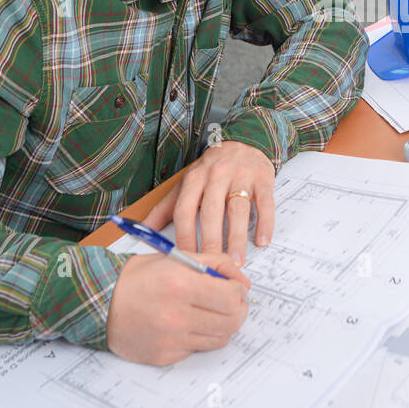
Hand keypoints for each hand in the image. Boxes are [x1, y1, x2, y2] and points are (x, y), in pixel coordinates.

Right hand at [106, 251, 250, 365]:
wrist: (101, 302)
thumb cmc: (140, 277)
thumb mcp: (177, 257)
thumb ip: (216, 263)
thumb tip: (243, 281)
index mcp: (180, 285)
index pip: (231, 298)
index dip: (239, 292)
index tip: (233, 288)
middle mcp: (176, 315)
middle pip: (232, 322)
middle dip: (237, 310)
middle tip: (229, 302)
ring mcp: (170, 340)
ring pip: (220, 339)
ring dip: (220, 325)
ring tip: (207, 312)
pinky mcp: (165, 357)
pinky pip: (198, 349)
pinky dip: (199, 337)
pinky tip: (185, 324)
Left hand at [146, 140, 274, 264]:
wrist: (244, 142)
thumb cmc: (212, 170)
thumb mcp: (187, 183)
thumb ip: (165, 208)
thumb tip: (143, 231)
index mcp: (194, 178)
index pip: (185, 210)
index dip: (184, 236)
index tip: (187, 258)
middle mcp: (216, 176)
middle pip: (212, 213)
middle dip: (211, 242)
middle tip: (213, 264)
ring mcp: (241, 176)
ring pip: (238, 210)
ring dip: (237, 238)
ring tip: (236, 260)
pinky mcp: (263, 179)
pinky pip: (264, 203)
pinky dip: (265, 223)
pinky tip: (262, 240)